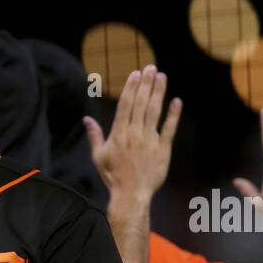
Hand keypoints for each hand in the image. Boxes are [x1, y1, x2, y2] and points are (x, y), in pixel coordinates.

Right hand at [83, 65, 181, 204]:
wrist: (130, 195)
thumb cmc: (113, 176)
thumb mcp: (98, 156)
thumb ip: (95, 136)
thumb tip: (86, 119)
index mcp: (118, 134)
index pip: (125, 105)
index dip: (131, 87)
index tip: (135, 73)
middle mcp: (134, 134)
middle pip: (141, 104)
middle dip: (145, 84)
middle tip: (150, 68)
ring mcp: (150, 141)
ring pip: (155, 111)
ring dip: (158, 92)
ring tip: (161, 76)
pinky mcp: (163, 149)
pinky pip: (169, 129)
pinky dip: (174, 115)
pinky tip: (176, 101)